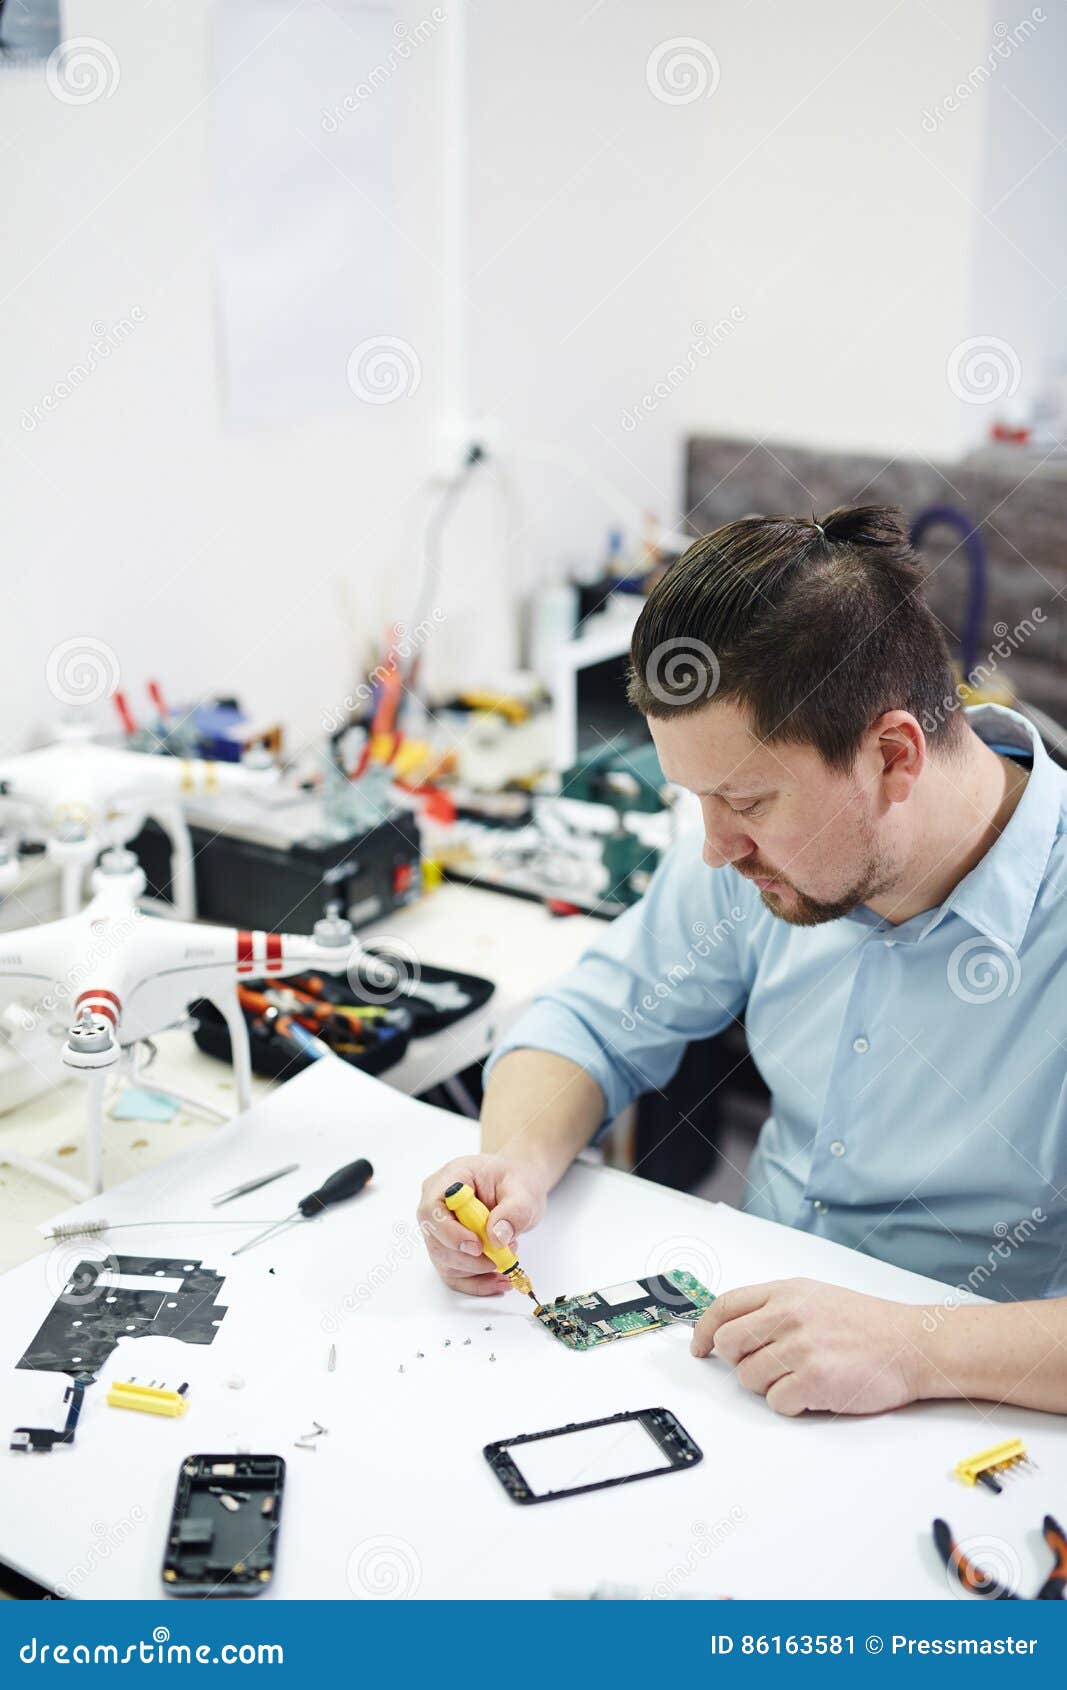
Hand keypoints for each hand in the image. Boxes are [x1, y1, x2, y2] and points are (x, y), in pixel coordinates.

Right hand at [417, 1152, 548, 1296]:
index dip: (450, 1233)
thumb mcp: (524, 1190)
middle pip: (437, 1242)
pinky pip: (455, 1274)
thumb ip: (514, 1211)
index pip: (432, 1210)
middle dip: (471, 1259)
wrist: (517, 1187)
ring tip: (508, 1256)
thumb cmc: (516, 1180)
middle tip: (504, 1256)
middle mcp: (436, 1205)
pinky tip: (499, 1280)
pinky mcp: (449, 1248)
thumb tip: (496, 1237)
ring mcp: (439, 1229)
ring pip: (445, 1262)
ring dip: (478, 1269)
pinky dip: (478, 1282)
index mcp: (449, 1179)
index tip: (477, 1246)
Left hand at [690, 1278, 923, 1415]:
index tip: (700, 1347)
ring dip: (769, 1385)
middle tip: (760, 1366)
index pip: (724, 1307)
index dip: (704, 1329)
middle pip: (729, 1345)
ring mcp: (800, 1347)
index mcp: (785, 1292)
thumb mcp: (815, 1296)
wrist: (910, 1344)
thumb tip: (733, 1327)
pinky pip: (776, 1402)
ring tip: (800, 1375)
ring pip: (749, 1378)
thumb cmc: (867, 1324)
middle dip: (737, 1361)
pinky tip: (813, 1391)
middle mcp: (788, 1315)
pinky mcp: (813, 1379)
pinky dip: (790, 1403)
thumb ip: (774, 1306)